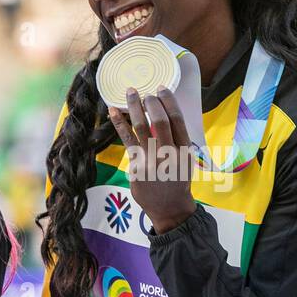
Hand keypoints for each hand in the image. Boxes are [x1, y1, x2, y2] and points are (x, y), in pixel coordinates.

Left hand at [107, 87, 197, 234]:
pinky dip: (119, 123)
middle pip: (161, 120)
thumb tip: (160, 115)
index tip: (162, 88)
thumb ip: (176, 140)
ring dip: (134, 106)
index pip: (178, 119)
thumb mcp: (184, 160)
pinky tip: (112, 111)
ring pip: (142, 126)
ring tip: (130, 92)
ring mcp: (152, 160)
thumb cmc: (177, 181)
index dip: (169, 101)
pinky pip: (126, 139)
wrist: (170, 208)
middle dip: (152, 102)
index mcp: (184, 150)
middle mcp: (169, 153)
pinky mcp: (137, 165)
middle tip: (146, 93)